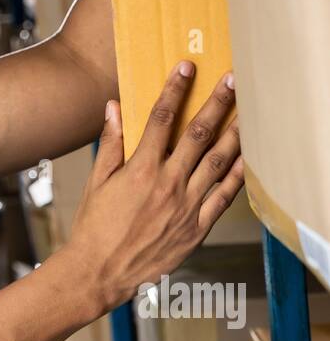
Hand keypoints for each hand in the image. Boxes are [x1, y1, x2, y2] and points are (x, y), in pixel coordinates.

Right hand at [66, 62, 244, 314]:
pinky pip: (223, 197)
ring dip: (233, 134)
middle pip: (198, 134)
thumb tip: (114, 107)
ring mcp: (186, 206)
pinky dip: (237, 176)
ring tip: (246, 112)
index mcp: (141, 169)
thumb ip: (111, 143)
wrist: (101, 271)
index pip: (162, 119)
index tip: (186, 68)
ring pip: (218, 162)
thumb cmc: (94, 226)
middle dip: (217, 104)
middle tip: (232, 81)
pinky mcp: (196, 228)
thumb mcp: (97, 181)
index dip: (175, 90)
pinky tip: (246, 158)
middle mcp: (168, 184)